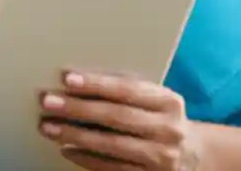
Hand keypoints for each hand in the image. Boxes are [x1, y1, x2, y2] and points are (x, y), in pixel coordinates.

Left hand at [38, 72, 202, 170]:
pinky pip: (112, 168)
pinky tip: (66, 148)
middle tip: (48, 102)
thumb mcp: (155, 101)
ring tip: (49, 127)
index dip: (97, 84)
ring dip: (75, 135)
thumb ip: (126, 92)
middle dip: (78, 108)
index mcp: (169, 102)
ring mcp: (161, 157)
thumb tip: (75, 82)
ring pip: (112, 144)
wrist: (192, 155)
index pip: (128, 89)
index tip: (67, 79)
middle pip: (117, 116)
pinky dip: (86, 158)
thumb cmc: (160, 119)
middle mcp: (168, 129)